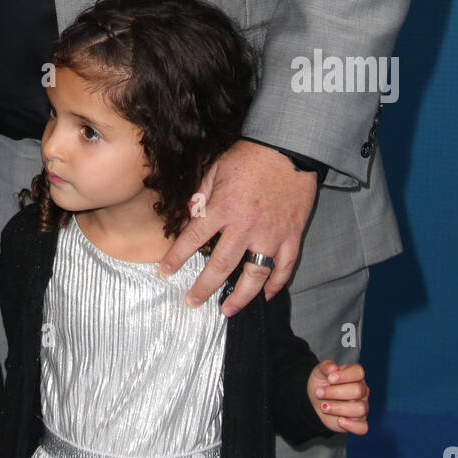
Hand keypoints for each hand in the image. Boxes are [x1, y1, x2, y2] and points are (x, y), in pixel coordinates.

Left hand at [158, 140, 316, 314]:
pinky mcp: (291, 236)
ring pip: (254, 275)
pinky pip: (284, 267)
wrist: (288, 147)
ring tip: (226, 310)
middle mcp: (244, 226)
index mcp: (222, 208)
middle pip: (220, 266)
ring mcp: (270, 234)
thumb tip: (190, 218)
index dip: (176, 257)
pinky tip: (265, 295)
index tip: (165, 272)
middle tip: (192, 301)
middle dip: (203, 287)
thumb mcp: (216, 169)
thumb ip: (201, 196)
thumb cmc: (249, 156)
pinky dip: (276, 284)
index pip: (193, 239)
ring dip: (239, 297)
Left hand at [308, 360, 368, 434]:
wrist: (316, 401)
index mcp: (355, 375)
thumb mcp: (319, 371)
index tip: (329, 379)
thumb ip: (326, 367)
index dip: (344, 375)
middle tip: (319, 393)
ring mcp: (362, 407)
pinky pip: (363, 427)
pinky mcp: (358, 422)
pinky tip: (339, 421)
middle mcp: (362, 391)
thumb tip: (333, 368)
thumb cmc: (322, 383)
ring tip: (323, 406)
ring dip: (338, 408)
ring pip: (360, 409)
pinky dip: (351, 425)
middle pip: (357, 391)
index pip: (358, 372)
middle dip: (335, 392)